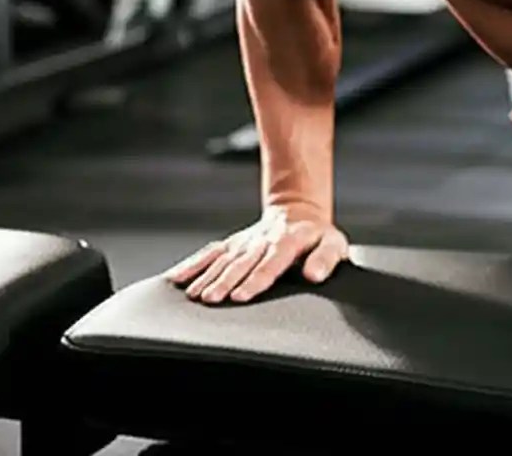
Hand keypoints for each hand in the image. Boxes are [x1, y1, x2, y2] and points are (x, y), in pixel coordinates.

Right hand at [165, 206, 348, 304]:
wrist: (299, 212)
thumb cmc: (318, 236)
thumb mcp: (334, 244)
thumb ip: (326, 259)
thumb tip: (315, 274)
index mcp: (289, 242)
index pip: (271, 263)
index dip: (256, 279)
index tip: (242, 294)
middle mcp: (263, 241)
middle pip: (242, 263)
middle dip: (225, 281)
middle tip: (211, 299)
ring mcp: (245, 242)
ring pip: (223, 259)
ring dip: (206, 276)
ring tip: (194, 294)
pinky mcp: (233, 244)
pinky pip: (210, 253)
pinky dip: (192, 264)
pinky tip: (177, 277)